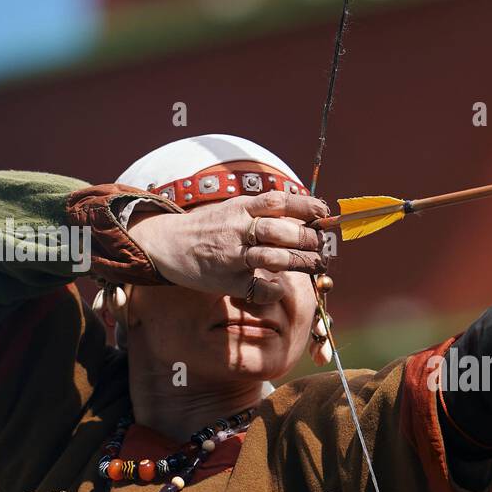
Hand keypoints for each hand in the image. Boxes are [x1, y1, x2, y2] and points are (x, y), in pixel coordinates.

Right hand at [128, 190, 327, 300]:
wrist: (167, 244)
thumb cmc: (208, 227)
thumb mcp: (232, 209)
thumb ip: (262, 212)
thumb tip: (303, 217)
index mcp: (240, 207)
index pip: (278, 201)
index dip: (305, 206)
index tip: (324, 213)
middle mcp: (237, 229)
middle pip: (281, 231)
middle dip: (308, 239)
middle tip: (323, 245)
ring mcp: (232, 255)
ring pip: (274, 258)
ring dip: (301, 262)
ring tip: (317, 264)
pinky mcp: (228, 280)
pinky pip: (259, 287)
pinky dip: (274, 289)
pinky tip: (280, 287)